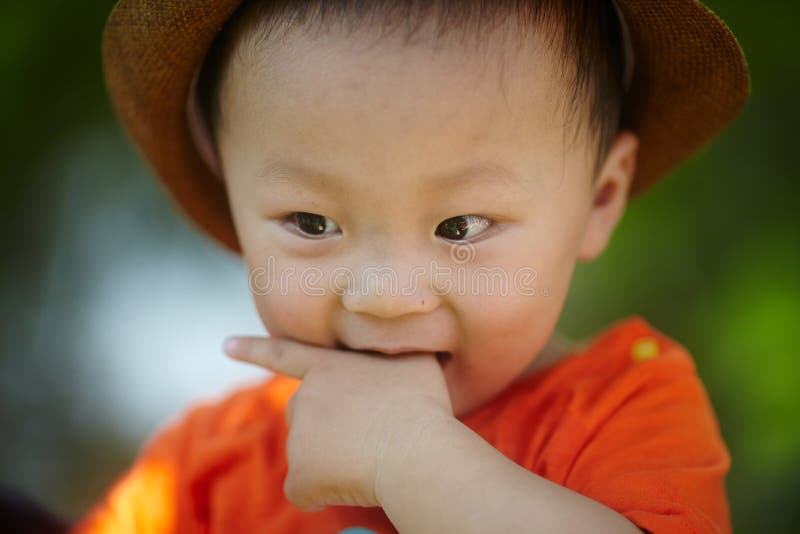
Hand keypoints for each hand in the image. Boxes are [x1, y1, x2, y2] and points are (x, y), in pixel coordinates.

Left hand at [222, 335, 452, 511]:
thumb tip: (395, 351)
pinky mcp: (300, 474)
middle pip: (308, 415)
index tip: (225, 345)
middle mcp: (305, 397)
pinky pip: (308, 490)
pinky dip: (326, 493)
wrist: (415, 448)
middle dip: (330, 427)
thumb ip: (392, 351)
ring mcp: (299, 436)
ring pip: (312, 454)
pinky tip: (356, 484)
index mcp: (327, 368)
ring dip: (335, 459)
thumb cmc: (422, 405)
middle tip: (370, 436)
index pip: (283, 354)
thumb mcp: (412, 360)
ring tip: (373, 458)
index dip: (254, 349)